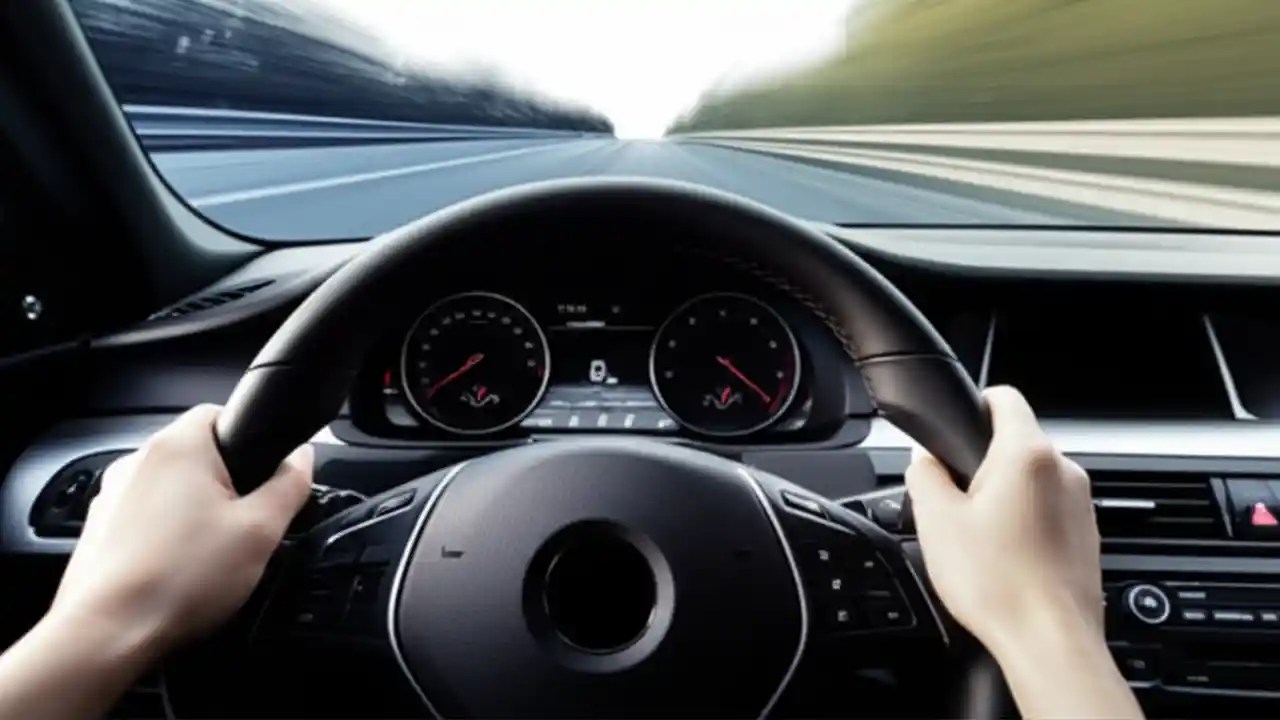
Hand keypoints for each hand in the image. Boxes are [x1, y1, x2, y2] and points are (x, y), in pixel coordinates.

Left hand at [49, 404, 312, 657]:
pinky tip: (180, 570)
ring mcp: (111, 496)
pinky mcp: (99, 530)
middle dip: (227, 484)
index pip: (220, 413)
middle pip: (197, 455)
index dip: (252, 439)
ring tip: (212, 554)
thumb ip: (289, 486)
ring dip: (195, 511)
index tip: (267, 476)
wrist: (108, 634)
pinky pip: (146, 518)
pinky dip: (167, 535)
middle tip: (247, 524)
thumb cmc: (184, 577)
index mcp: (177, 446)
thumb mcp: (261, 531)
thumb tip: (302, 458)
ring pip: (171, 489)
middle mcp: (137, 461)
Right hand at [904, 386, 1101, 655]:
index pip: (1004, 397)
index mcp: (1027, 455)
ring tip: (980, 540)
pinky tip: (1004, 559)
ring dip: (1005, 498)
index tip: (956, 430)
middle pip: (1016, 443)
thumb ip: (924, 475)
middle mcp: (1064, 471)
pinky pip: (1049, 512)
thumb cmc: (999, 583)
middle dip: (983, 465)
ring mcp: (1082, 505)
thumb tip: (925, 460)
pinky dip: (1025, 525)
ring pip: (1032, 481)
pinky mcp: (1087, 535)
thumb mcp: (936, 520)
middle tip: (955, 504)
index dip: (974, 405)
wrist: (1048, 642)